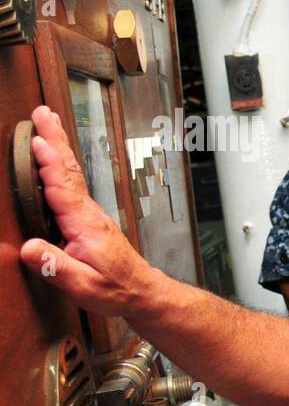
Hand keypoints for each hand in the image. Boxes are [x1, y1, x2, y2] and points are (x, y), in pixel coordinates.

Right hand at [17, 106, 155, 316]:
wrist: (142, 293)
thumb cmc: (116, 290)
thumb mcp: (83, 285)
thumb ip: (56, 267)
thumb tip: (30, 249)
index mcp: (85, 225)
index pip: (63, 188)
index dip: (49, 164)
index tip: (38, 141)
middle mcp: (89, 214)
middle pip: (69, 170)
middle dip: (56, 139)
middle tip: (43, 112)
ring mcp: (90, 214)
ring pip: (71, 173)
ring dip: (59, 146)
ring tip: (47, 124)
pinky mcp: (89, 219)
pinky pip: (72, 184)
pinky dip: (62, 165)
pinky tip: (55, 159)